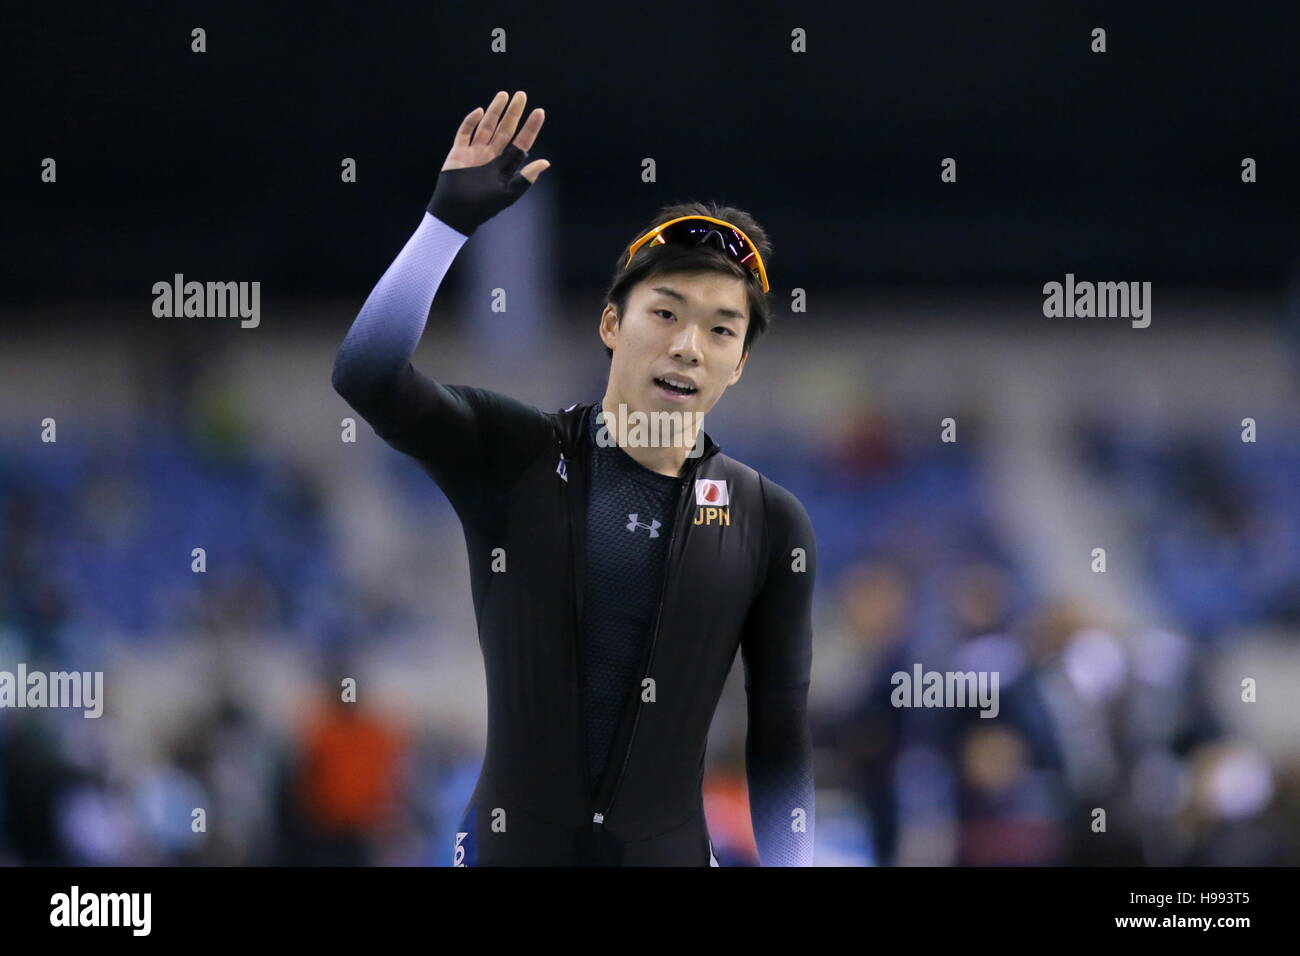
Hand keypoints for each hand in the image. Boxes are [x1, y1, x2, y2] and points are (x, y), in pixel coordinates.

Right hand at [427, 90, 551, 235]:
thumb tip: (546, 162)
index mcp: (505, 165)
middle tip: (522, 95)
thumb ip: (526, 177)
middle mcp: (491, 156)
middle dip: (513, 113)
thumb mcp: (508, 192)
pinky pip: (465, 132)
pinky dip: (471, 121)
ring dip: (495, 111)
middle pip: (505, 130)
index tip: (539, 112)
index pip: (521, 142)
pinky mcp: (458, 152)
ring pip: (487, 126)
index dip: (530, 128)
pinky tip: (480, 111)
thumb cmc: (484, 206)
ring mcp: (474, 152)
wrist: (457, 212)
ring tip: (504, 95)